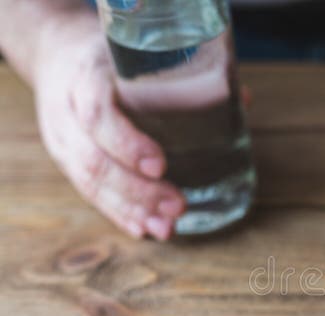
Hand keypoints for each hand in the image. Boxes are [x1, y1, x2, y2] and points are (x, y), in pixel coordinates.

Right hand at [32, 14, 183, 239]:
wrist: (55, 52)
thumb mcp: (136, 52)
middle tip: (178, 205)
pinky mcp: (66, 160)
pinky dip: (118, 213)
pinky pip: (89, 192)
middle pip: (94, 160)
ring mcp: (62, 139)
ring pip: (90, 183)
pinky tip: (144, 229)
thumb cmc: (109, 55)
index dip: (127, 143)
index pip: (98, 114)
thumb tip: (242, 99)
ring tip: (167, 228)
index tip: (160, 165)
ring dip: (132, 210)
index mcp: (85, 77)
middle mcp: (67, 112)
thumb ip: (185, 73)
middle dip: (138, 190)